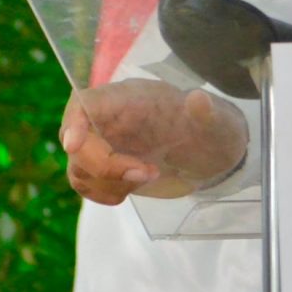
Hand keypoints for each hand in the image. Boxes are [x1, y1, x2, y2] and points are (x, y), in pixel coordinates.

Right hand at [61, 80, 248, 204]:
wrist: (211, 152)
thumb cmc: (211, 129)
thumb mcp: (217, 121)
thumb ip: (206, 112)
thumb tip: (198, 100)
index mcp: (130, 98)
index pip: (86, 102)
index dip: (73, 121)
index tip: (74, 146)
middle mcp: (109, 119)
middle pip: (75, 141)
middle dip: (105, 166)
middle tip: (148, 173)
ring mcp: (105, 144)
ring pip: (78, 167)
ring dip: (109, 182)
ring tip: (149, 176)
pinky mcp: (106, 168)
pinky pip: (86, 184)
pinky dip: (105, 193)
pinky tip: (132, 189)